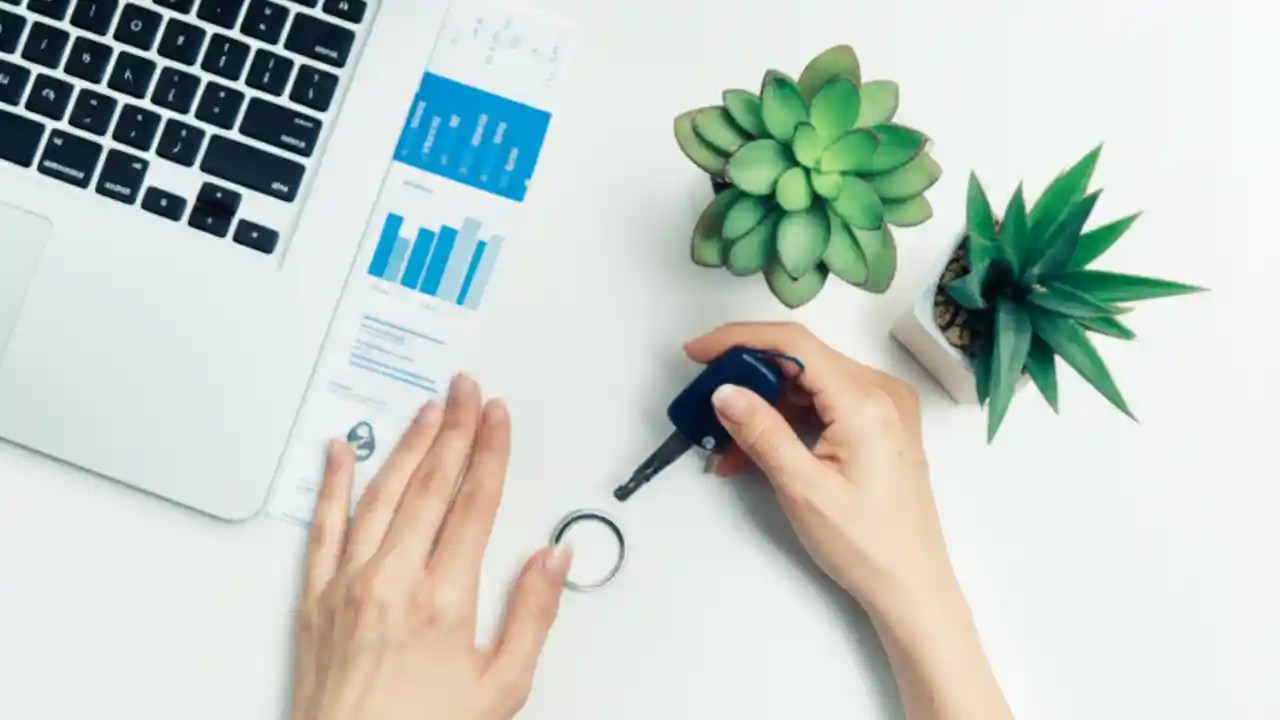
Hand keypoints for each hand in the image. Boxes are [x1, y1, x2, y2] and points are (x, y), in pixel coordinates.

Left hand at [292, 376, 571, 719]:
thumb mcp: (502, 686)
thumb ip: (532, 615)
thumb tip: (552, 558)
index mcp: (445, 599)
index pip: (475, 502)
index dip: (491, 452)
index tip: (499, 417)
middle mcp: (393, 580)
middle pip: (431, 485)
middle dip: (455, 429)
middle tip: (467, 391)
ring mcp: (348, 585)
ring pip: (381, 495)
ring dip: (407, 445)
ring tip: (428, 411)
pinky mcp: (314, 599)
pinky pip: (323, 527)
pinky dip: (332, 485)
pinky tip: (339, 453)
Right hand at [686, 323, 1011, 719]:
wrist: (912, 585)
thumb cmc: (864, 543)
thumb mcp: (803, 489)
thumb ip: (762, 432)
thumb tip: (724, 391)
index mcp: (866, 400)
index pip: (794, 344)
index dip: (739, 339)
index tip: (697, 353)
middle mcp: (880, 391)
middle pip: (800, 359)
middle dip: (746, 377)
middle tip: (704, 402)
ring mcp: (883, 406)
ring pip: (808, 383)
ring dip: (763, 405)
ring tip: (723, 444)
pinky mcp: (879, 424)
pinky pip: (824, 404)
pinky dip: (787, 420)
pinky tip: (753, 450)